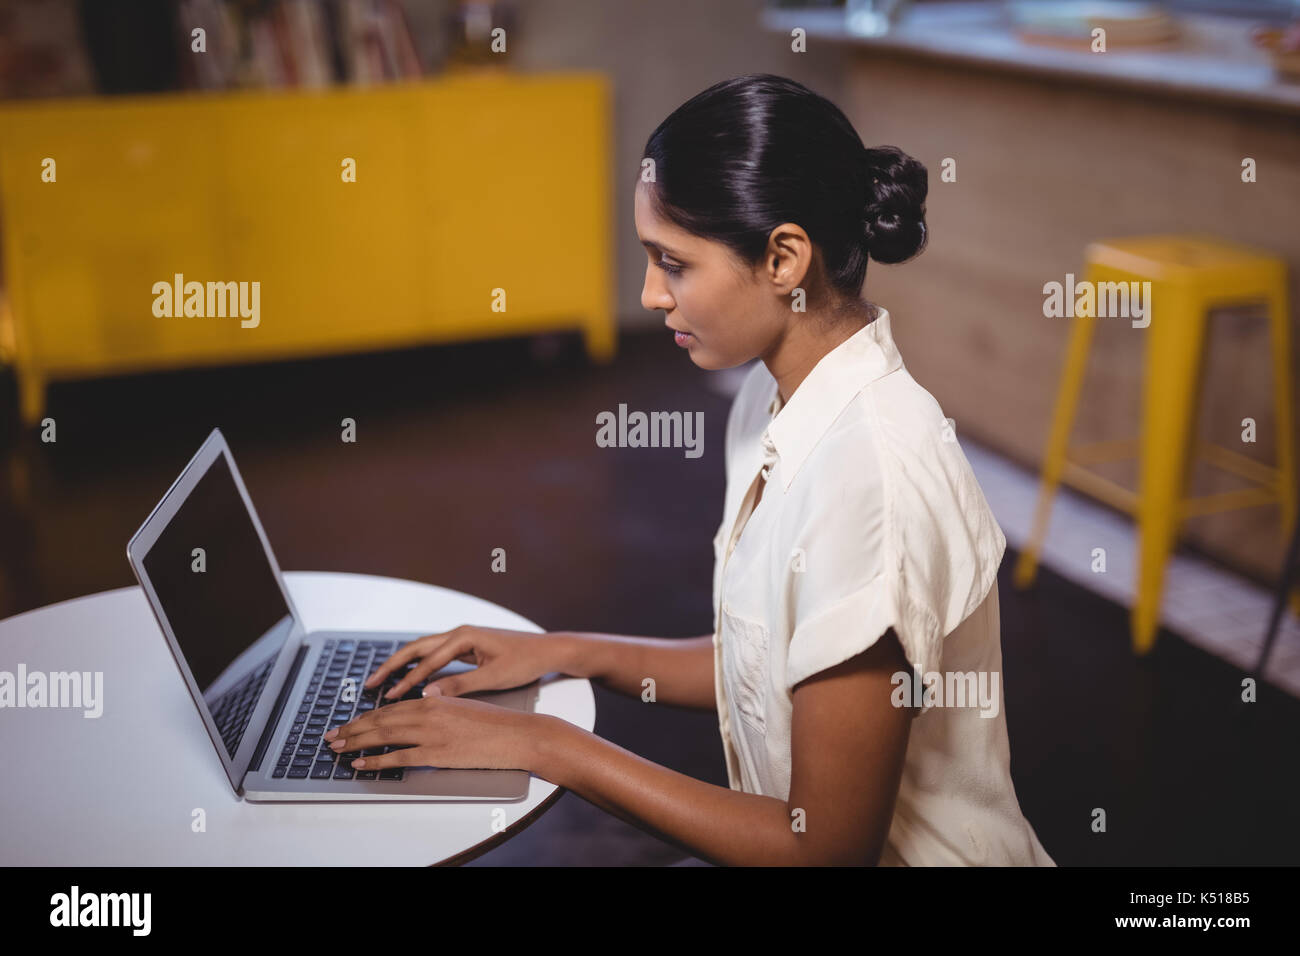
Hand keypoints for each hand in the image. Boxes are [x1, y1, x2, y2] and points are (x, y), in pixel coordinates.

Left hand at [325, 690, 543, 771]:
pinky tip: (361, 763)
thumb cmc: (495, 723)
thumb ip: (438, 709)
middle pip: (381, 719)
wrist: (518, 734)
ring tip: (337, 747)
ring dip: (356, 741)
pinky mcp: (437, 752)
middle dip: (352, 728)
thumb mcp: (462, 707)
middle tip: (332, 735)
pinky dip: (376, 760)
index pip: (391, 708)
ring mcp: (431, 732)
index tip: (349, 723)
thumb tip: (418, 715)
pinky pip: (398, 757)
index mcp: (434, 699)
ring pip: (383, 735)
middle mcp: (428, 711)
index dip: (365, 717)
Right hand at [364, 625, 563, 699]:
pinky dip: (418, 666)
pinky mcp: (466, 647)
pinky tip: (409, 679)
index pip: (428, 660)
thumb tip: (429, 695)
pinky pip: (434, 655)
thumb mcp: (493, 677)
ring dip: (402, 665)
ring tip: (381, 681)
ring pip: (423, 650)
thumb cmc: (525, 661)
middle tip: (370, 683)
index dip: (407, 679)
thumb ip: (460, 685)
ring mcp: (461, 639)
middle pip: (416, 648)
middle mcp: (459, 633)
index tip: (390, 696)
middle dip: (392, 666)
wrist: (548, 650)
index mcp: (464, 636)